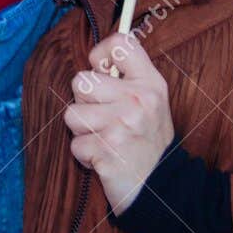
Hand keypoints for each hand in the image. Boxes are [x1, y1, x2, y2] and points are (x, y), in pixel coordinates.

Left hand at [64, 32, 174, 214]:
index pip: (119, 44)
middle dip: (84, 102)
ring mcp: (123, 125)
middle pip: (81, 81)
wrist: (161, 187)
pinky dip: (85, 155)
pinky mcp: (107, 151)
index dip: (100, 55)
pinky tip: (104, 158)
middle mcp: (138, 100)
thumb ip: (128, 79)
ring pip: (71, 114)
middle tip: (105, 118)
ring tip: (104, 139)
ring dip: (82, 131)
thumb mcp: (152, 103)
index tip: (101, 72)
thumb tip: (95, 61)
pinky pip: (75, 144)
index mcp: (151, 83)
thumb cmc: (148, 142)